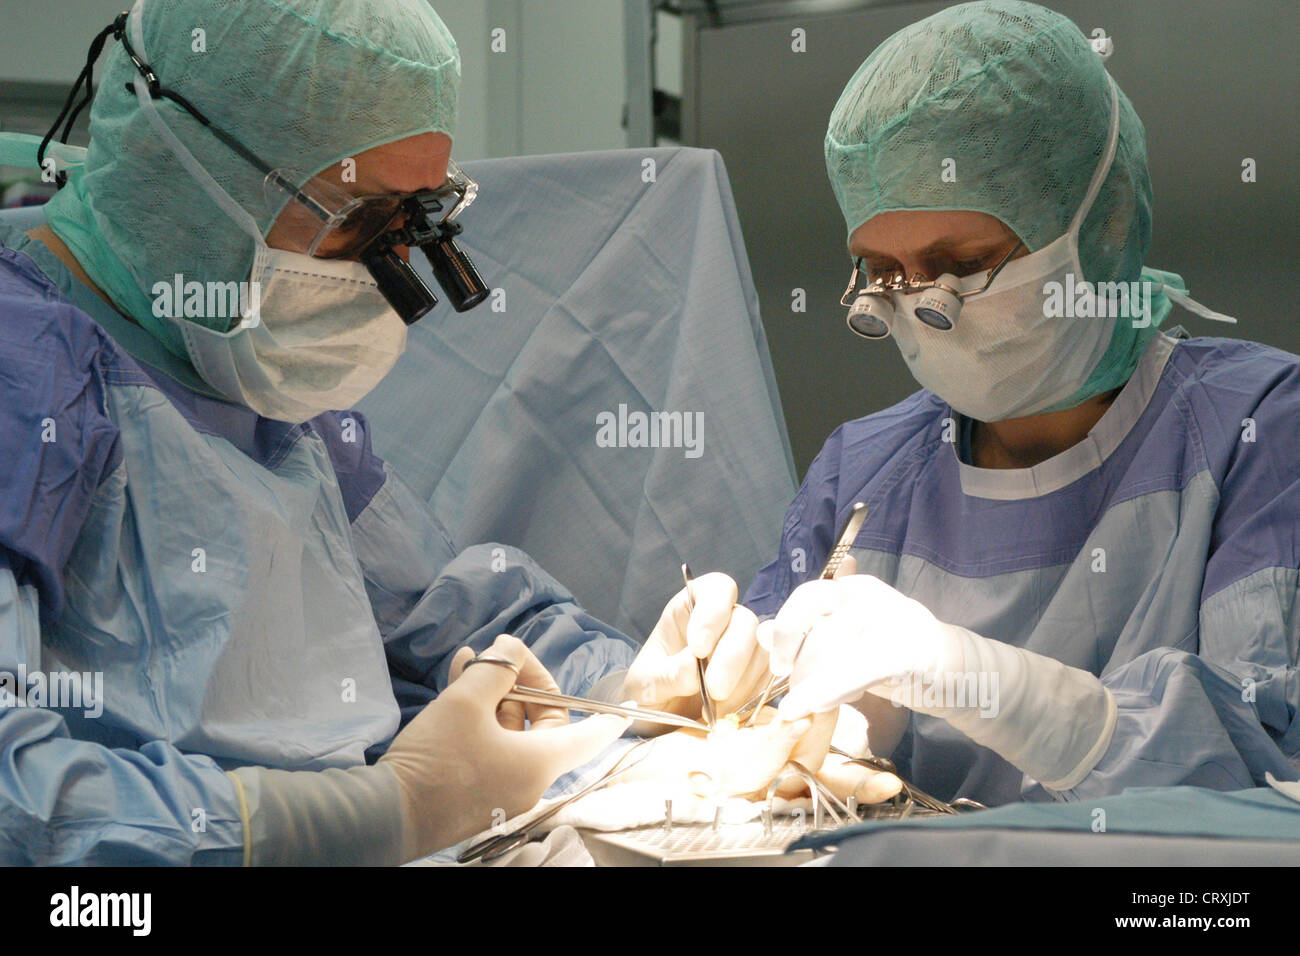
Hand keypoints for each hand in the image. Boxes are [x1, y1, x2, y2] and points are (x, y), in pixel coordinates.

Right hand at [380, 634, 628, 859]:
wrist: (387, 811)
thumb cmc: (436, 757)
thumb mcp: (466, 700)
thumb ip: (496, 668)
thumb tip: (510, 650)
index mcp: (541, 762)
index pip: (591, 736)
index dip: (609, 717)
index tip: (628, 708)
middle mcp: (530, 779)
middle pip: (543, 723)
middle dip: (522, 683)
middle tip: (500, 655)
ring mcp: (503, 787)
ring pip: (510, 729)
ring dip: (494, 692)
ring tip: (470, 659)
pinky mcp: (477, 790)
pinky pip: (491, 744)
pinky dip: (481, 715)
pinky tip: (459, 679)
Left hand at [624, 572, 767, 725]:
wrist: (659, 722)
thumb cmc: (648, 692)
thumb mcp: (645, 684)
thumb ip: (668, 674)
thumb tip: (694, 667)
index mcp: (690, 608)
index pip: (716, 589)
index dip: (713, 613)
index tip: (698, 648)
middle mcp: (723, 622)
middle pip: (745, 621)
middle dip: (731, 657)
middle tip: (714, 690)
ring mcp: (745, 648)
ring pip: (761, 652)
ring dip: (742, 683)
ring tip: (716, 711)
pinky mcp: (757, 676)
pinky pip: (768, 681)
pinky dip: (752, 698)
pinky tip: (730, 714)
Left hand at [758, 558, 951, 719]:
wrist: (956, 674)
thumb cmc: (893, 658)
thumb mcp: (842, 645)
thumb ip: (805, 635)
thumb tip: (760, 630)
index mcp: (852, 588)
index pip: (804, 599)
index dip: (785, 632)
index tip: (780, 663)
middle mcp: (868, 594)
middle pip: (812, 623)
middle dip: (800, 663)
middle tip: (801, 690)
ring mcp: (890, 618)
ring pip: (829, 649)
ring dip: (820, 684)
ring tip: (838, 697)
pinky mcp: (905, 651)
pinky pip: (854, 669)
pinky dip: (825, 690)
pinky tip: (804, 706)